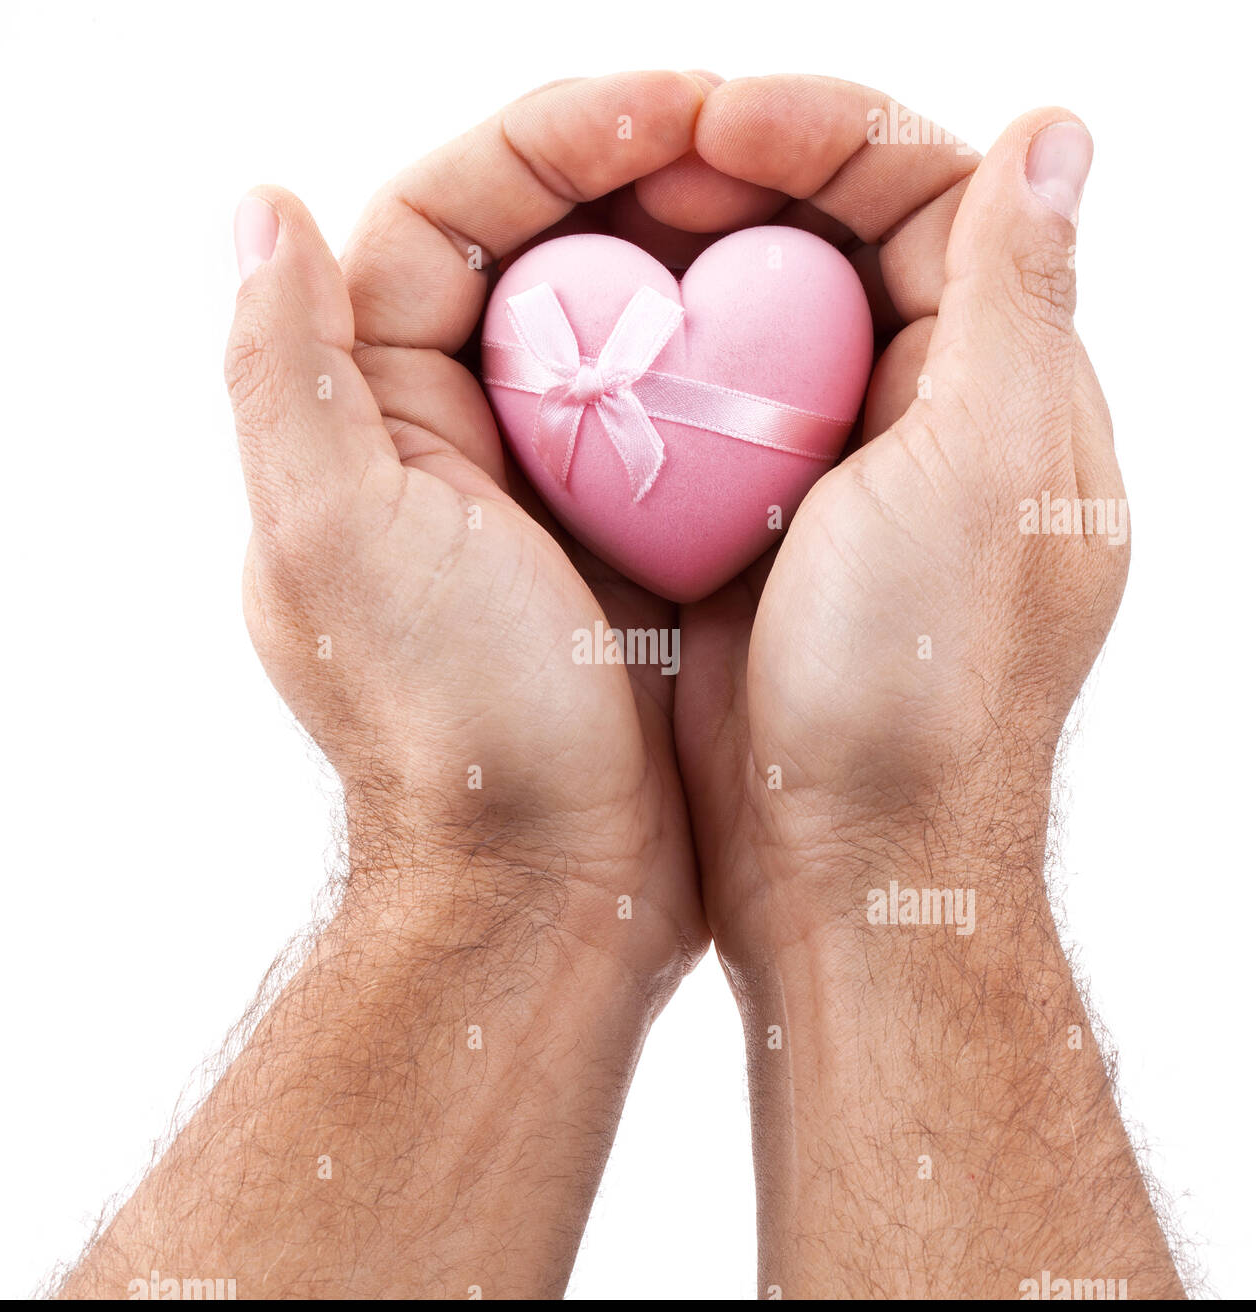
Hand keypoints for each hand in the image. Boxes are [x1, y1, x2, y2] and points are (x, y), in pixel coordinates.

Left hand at [227, 72, 729, 985]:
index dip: (554, 136)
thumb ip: (283, 368)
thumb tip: (256, 204)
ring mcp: (554, 485)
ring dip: (707, 257)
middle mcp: (454, 435)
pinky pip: (692, 410)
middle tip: (760, 142)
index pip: (447, 215)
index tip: (675, 105)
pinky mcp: (634, 537)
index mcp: (375, 413)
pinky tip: (813, 336)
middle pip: (548, 253)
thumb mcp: (338, 539)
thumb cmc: (455, 728)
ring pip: (632, 325)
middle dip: (646, 176)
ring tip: (802, 215)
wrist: (552, 882)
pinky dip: (744, 360)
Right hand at [673, 79, 1123, 962]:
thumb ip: (1016, 292)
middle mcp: (924, 425)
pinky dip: (648, 371)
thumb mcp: (987, 468)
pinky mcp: (753, 541)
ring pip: (755, 332)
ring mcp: (830, 485)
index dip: (831, 131)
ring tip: (595, 240)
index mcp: (1001, 390)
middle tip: (635, 164)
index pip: (928, 201)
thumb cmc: (921, 684)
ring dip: (683, 273)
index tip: (720, 113)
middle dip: (740, 185)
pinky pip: (698, 418)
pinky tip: (586, 348)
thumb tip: (1057, 127)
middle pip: (833, 251)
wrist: (840, 866)